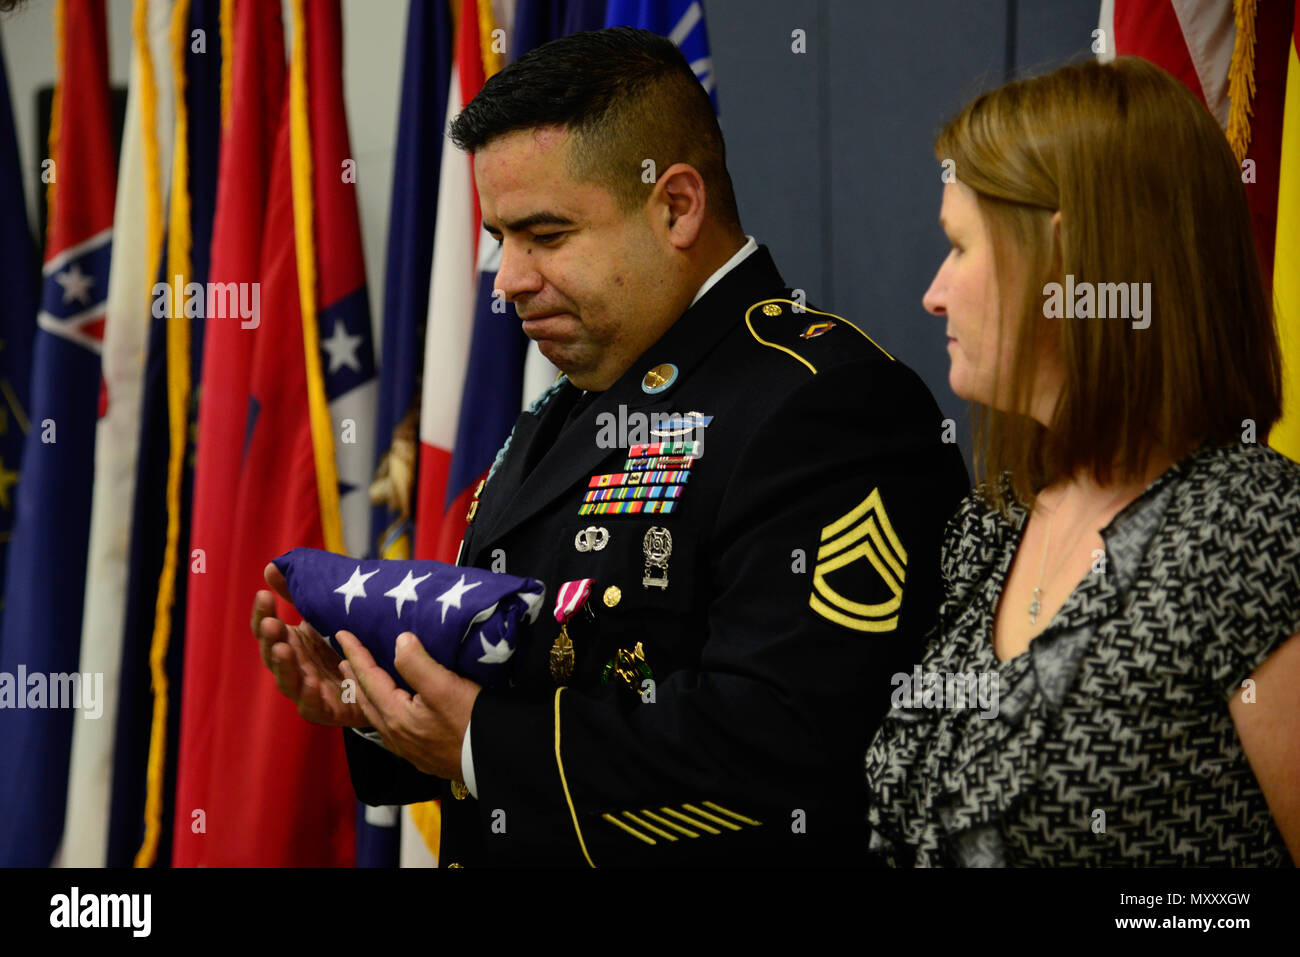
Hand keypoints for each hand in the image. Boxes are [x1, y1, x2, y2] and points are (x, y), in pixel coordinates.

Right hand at [252, 562, 368, 726]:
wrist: (378, 682)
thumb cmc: (345, 646)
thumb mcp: (325, 617)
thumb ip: (299, 593)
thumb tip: (271, 567)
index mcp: (290, 643)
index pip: (267, 628)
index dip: (262, 613)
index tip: (264, 594)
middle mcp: (294, 667)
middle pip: (274, 654)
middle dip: (270, 639)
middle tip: (272, 623)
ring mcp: (307, 690)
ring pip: (288, 681)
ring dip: (284, 666)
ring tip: (283, 649)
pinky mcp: (327, 710)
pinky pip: (313, 706)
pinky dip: (310, 696)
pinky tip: (311, 683)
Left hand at [336, 630, 481, 779]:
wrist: (491, 761)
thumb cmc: (469, 721)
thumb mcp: (444, 686)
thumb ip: (417, 663)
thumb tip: (400, 641)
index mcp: (396, 714)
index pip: (369, 678)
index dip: (356, 654)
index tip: (340, 634)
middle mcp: (395, 734)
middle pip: (367, 700)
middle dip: (354, 678)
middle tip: (343, 661)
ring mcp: (407, 749)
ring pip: (377, 718)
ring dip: (366, 698)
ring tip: (360, 686)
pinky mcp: (421, 756)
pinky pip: (390, 732)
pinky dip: (381, 716)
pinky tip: (389, 717)